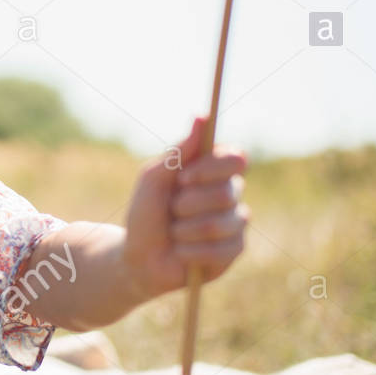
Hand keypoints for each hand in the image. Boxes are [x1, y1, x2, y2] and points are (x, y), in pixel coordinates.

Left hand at [123, 115, 248, 298]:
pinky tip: (181, 252)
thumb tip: (201, 116)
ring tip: (174, 233)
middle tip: (171, 211)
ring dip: (184, 230)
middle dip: (187, 205)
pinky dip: (190, 251)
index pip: (236, 158)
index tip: (184, 178)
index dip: (212, 168)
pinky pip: (220, 249)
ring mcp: (235, 222)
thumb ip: (179, 152)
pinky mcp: (234, 250)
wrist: (139, 258)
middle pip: (226, 193)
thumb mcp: (154, 180)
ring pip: (220, 223)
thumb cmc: (146, 214)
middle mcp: (229, 193)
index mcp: (213, 171)